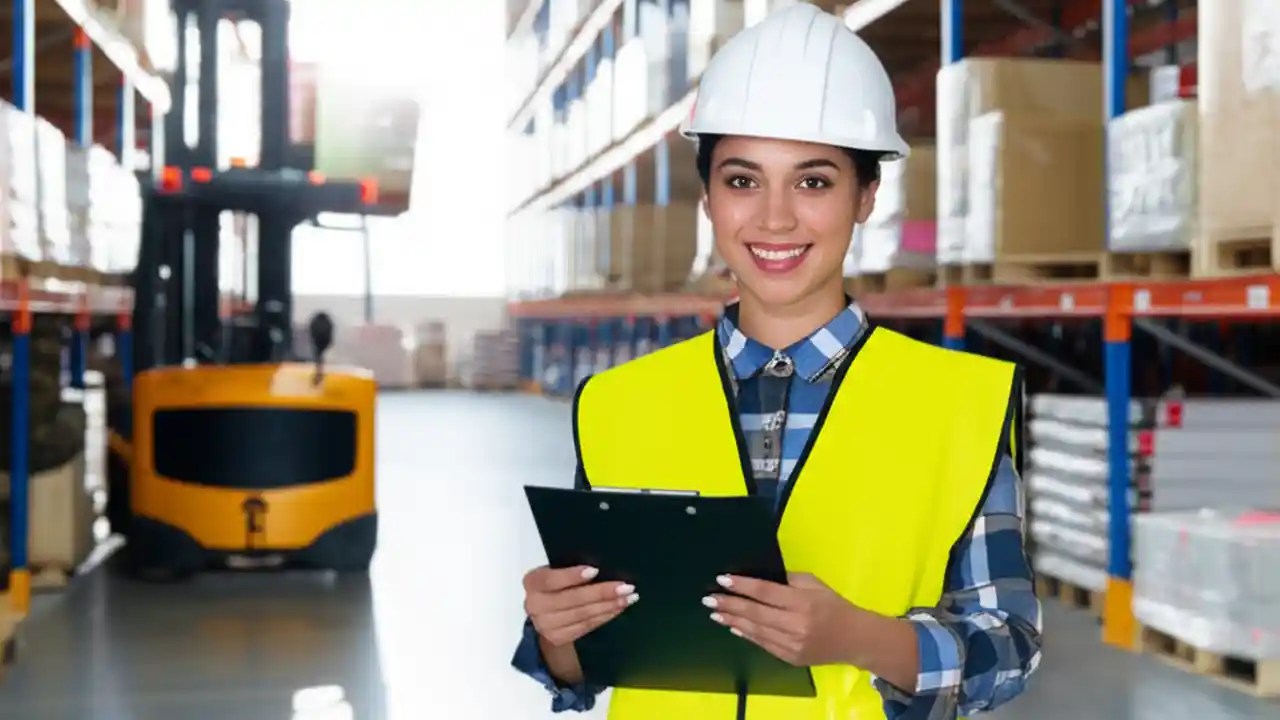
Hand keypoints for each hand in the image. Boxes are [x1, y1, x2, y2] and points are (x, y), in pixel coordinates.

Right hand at [523, 565, 638, 647]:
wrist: (545, 614)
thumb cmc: (556, 585)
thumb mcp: (556, 572)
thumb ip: (570, 569)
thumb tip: (601, 567)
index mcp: (533, 582)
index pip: (551, 579)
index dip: (572, 576)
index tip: (595, 570)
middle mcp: (535, 605)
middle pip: (571, 599)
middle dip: (601, 593)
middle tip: (626, 587)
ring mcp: (546, 625)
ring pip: (582, 615)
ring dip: (608, 606)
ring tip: (629, 597)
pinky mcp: (558, 638)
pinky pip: (586, 626)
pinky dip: (604, 616)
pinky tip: (618, 608)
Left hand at [704, 572, 860, 666]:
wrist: (854, 638)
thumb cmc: (833, 605)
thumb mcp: (814, 583)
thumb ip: (787, 580)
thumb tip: (759, 577)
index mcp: (802, 602)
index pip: (765, 592)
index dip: (742, 586)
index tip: (722, 580)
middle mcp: (796, 625)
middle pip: (755, 613)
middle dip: (730, 605)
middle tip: (709, 599)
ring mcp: (792, 644)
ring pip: (756, 631)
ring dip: (733, 621)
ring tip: (715, 613)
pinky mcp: (790, 658)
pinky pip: (763, 644)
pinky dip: (747, 634)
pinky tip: (734, 626)